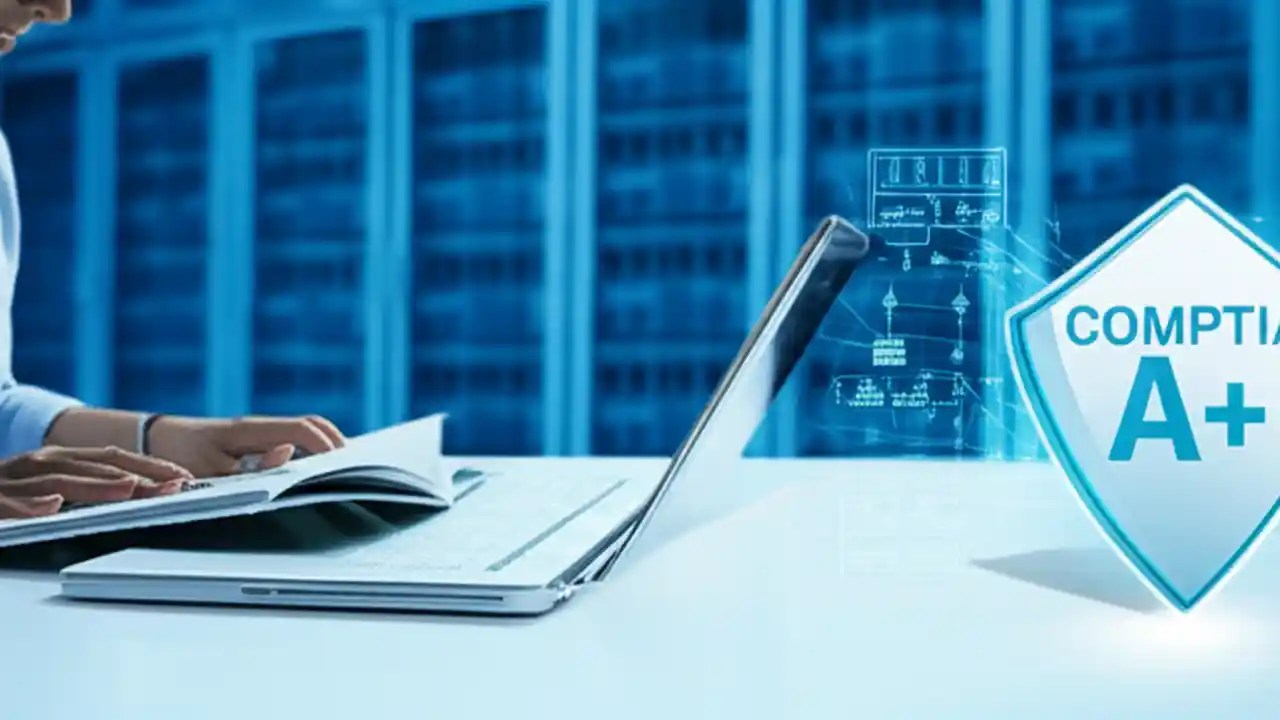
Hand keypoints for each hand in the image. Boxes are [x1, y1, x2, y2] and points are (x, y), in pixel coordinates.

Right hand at [0, 446, 193, 518]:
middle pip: (93, 465)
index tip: (185, 477)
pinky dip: (29, 504)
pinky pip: (7, 501)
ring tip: (129, 489)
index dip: (148, 466)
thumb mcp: (46, 488)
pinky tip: (51, 507)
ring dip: (95, 484)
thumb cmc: (3, 494)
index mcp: (55, 460)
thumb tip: (135, 492)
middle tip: (173, 485)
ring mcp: (9, 479)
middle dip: (136, 474)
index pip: (110, 459)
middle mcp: (36, 463)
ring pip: (57, 479)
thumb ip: (83, 489)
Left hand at [147, 415, 345, 477]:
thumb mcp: (211, 470)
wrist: (157, 440)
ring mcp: (261, 429)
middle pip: (313, 425)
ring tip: (344, 469)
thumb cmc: (180, 458)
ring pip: (307, 430)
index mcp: (252, 429)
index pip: (304, 430)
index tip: (343, 466)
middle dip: (337, 444)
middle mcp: (260, 425)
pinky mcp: (258, 438)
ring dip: (328, 445)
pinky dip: (314, 448)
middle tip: (355, 469)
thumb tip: (288, 454)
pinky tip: (320, 467)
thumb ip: (250, 468)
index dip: (328, 446)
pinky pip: (295, 437)